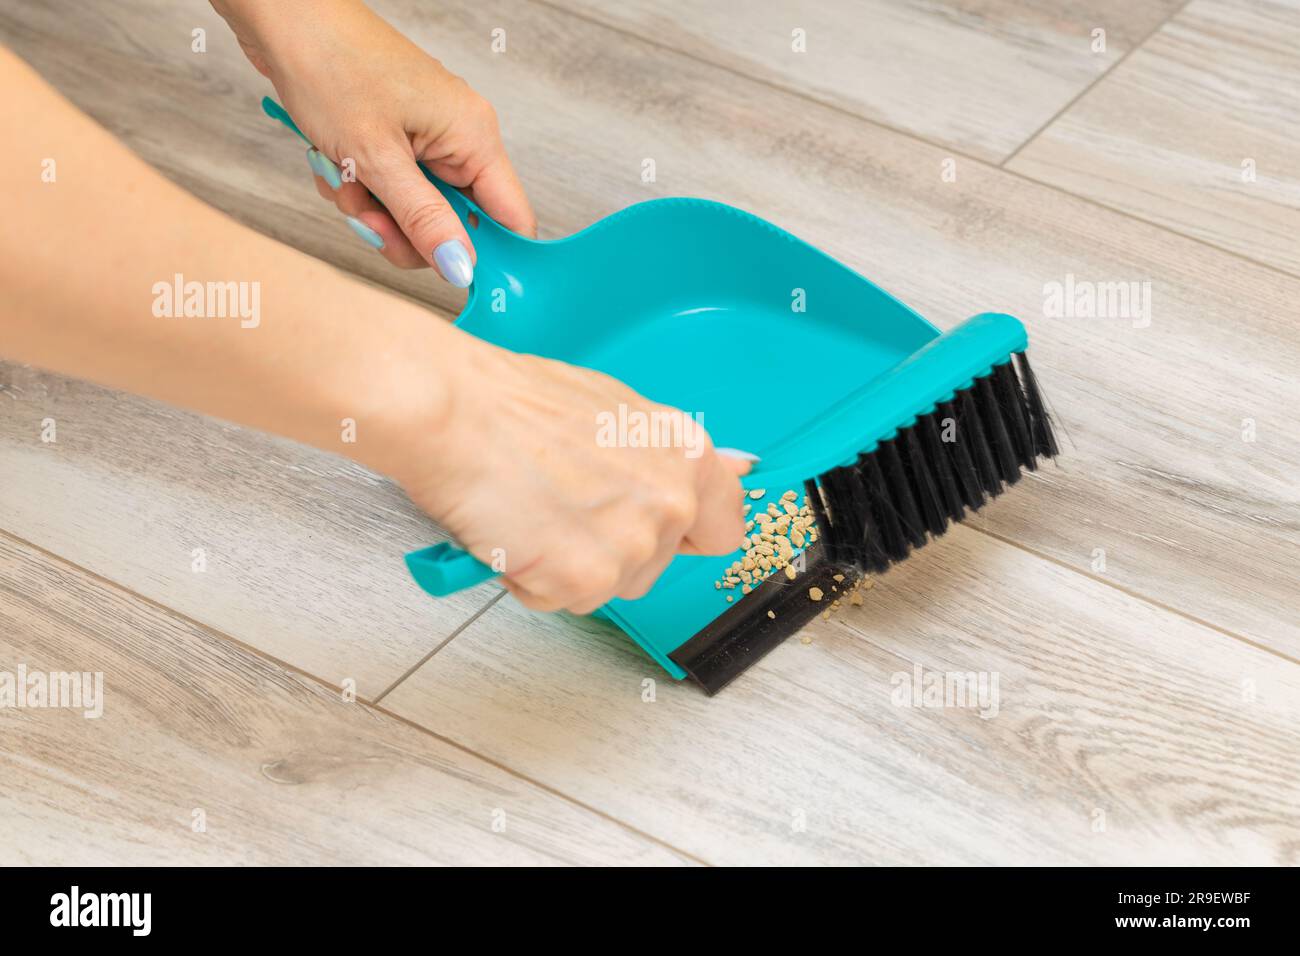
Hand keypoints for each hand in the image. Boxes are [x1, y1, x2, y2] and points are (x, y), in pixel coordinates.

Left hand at [213, 0, 535, 281]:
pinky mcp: (397, 137)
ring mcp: (428, 137)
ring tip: (341, 175)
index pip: (512, 220)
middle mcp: (459, 137)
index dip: (489, 258)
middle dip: (406, 231)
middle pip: (456, 223)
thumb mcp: (375, 159)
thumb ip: (424, 220)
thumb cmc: (330, 67)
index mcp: (474, 136)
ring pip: (415, 212)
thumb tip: (461, 269)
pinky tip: (334, 162)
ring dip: (373, 209)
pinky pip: (391, 189)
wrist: (284, 17)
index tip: (454, 281)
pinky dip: (359, 186)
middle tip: (368, 217)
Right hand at [388, 340, 750, 613]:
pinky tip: (513, 533)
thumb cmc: (514, 403)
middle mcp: (672, 502)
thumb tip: (717, 469)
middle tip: (562, 506)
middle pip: (656, 564)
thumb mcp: (614, 409)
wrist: (454, 414)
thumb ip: (662, 454)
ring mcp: (633, 546)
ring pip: (608, 586)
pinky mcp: (587, 580)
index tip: (659, 531)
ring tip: (532, 512)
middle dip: (611, 549)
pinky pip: (561, 600)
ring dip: (570, 565)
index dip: (688, 534)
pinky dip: (531, 579)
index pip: (724, 528)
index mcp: (687, 455)